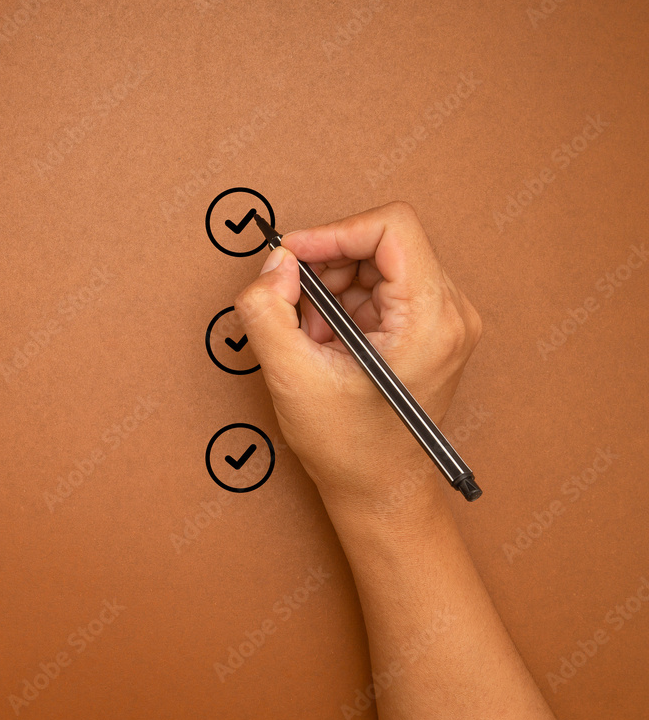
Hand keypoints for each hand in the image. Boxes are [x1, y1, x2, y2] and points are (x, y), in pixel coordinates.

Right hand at [235, 202, 481, 520]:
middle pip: (383, 244)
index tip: (294, 257)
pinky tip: (328, 345)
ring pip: (378, 265)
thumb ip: (268, 311)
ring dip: (333, 290)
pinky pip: (381, 290)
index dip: (333, 232)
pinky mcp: (430, 330)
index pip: (392, 226)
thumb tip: (276, 264)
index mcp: (431, 319)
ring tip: (313, 338)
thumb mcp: (292, 376)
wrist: (380, 493)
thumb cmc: (349, 448)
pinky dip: (344, 306)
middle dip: (328, 270)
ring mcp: (445, 321)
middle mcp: (451, 313)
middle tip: (297, 312)